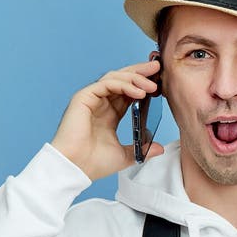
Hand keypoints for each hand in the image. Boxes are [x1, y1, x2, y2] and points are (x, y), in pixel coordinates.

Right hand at [50, 59, 163, 180]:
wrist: (77, 168)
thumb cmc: (94, 163)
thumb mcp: (126, 155)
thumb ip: (142, 149)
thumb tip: (160, 148)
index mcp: (110, 115)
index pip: (128, 92)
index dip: (143, 85)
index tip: (160, 84)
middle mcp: (101, 104)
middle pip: (122, 80)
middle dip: (140, 72)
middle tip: (157, 68)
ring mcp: (92, 99)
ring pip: (115, 78)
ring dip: (135, 78)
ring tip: (152, 85)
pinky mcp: (84, 97)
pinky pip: (106, 84)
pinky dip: (124, 84)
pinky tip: (138, 92)